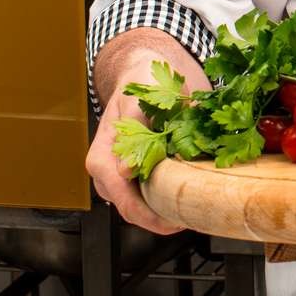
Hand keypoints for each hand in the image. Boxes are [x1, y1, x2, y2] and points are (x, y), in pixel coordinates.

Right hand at [84, 46, 209, 234]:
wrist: (141, 74)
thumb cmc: (139, 85)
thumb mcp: (139, 99)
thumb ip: (135, 131)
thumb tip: (127, 171)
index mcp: (101, 158)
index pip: (122, 199)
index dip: (149, 215)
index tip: (176, 221)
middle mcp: (106, 173)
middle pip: (131, 210)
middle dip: (161, 219)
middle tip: (193, 218)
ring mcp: (119, 177)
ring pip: (140, 206)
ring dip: (165, 210)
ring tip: (194, 209)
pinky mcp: (134, 175)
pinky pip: (148, 195)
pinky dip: (167, 198)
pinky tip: (188, 195)